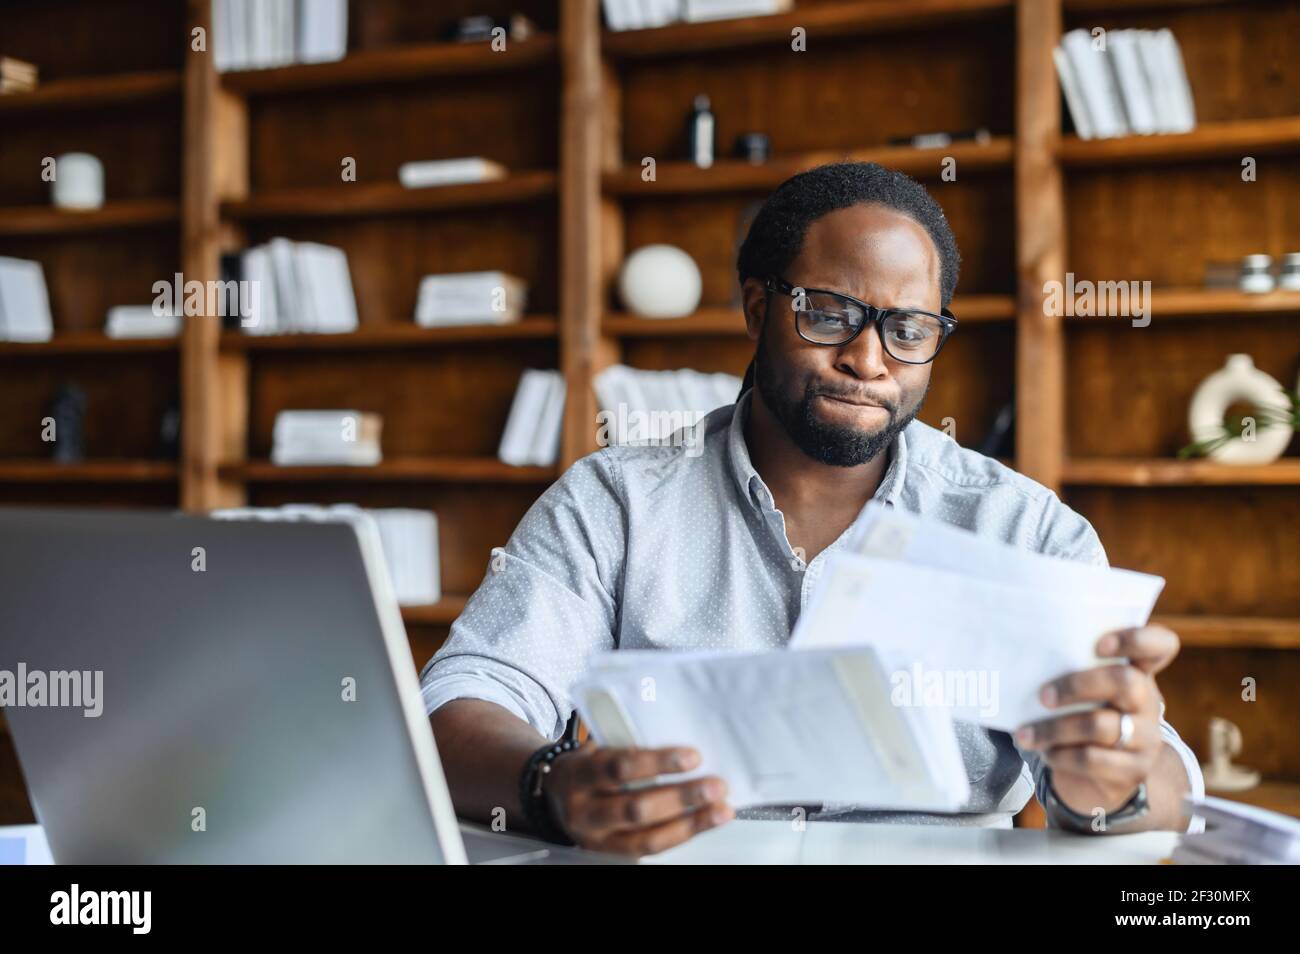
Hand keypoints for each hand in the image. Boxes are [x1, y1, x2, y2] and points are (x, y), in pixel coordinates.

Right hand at [544, 744, 732, 854]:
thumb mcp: (597, 748)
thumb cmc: (586, 765)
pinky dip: (682, 835)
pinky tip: (704, 823)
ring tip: (720, 809)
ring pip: (647, 838)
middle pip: (636, 808)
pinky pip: (650, 850)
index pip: (618, 768)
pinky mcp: (611, 854)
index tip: (693, 756)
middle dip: (681, 797)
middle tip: (715, 785)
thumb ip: (628, 745)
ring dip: (690, 823)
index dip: (657, 763)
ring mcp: (596, 839)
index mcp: (577, 775)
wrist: (554, 796)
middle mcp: (583, 811)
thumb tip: (682, 735)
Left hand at [1014, 624, 1179, 819]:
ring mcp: (1146, 738)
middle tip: (1043, 696)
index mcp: (1138, 672)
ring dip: (1055, 728)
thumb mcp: (1084, 691)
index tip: (1099, 645)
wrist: (1100, 776)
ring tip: (1025, 734)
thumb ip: (1070, 670)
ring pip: (1101, 726)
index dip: (1136, 639)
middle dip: (1077, 685)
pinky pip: (1092, 759)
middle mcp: (1148, 702)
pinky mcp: (1133, 770)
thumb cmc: (1082, 716)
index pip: (1160, 645)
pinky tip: (1045, 752)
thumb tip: (1022, 656)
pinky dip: (1061, 754)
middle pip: (1126, 682)